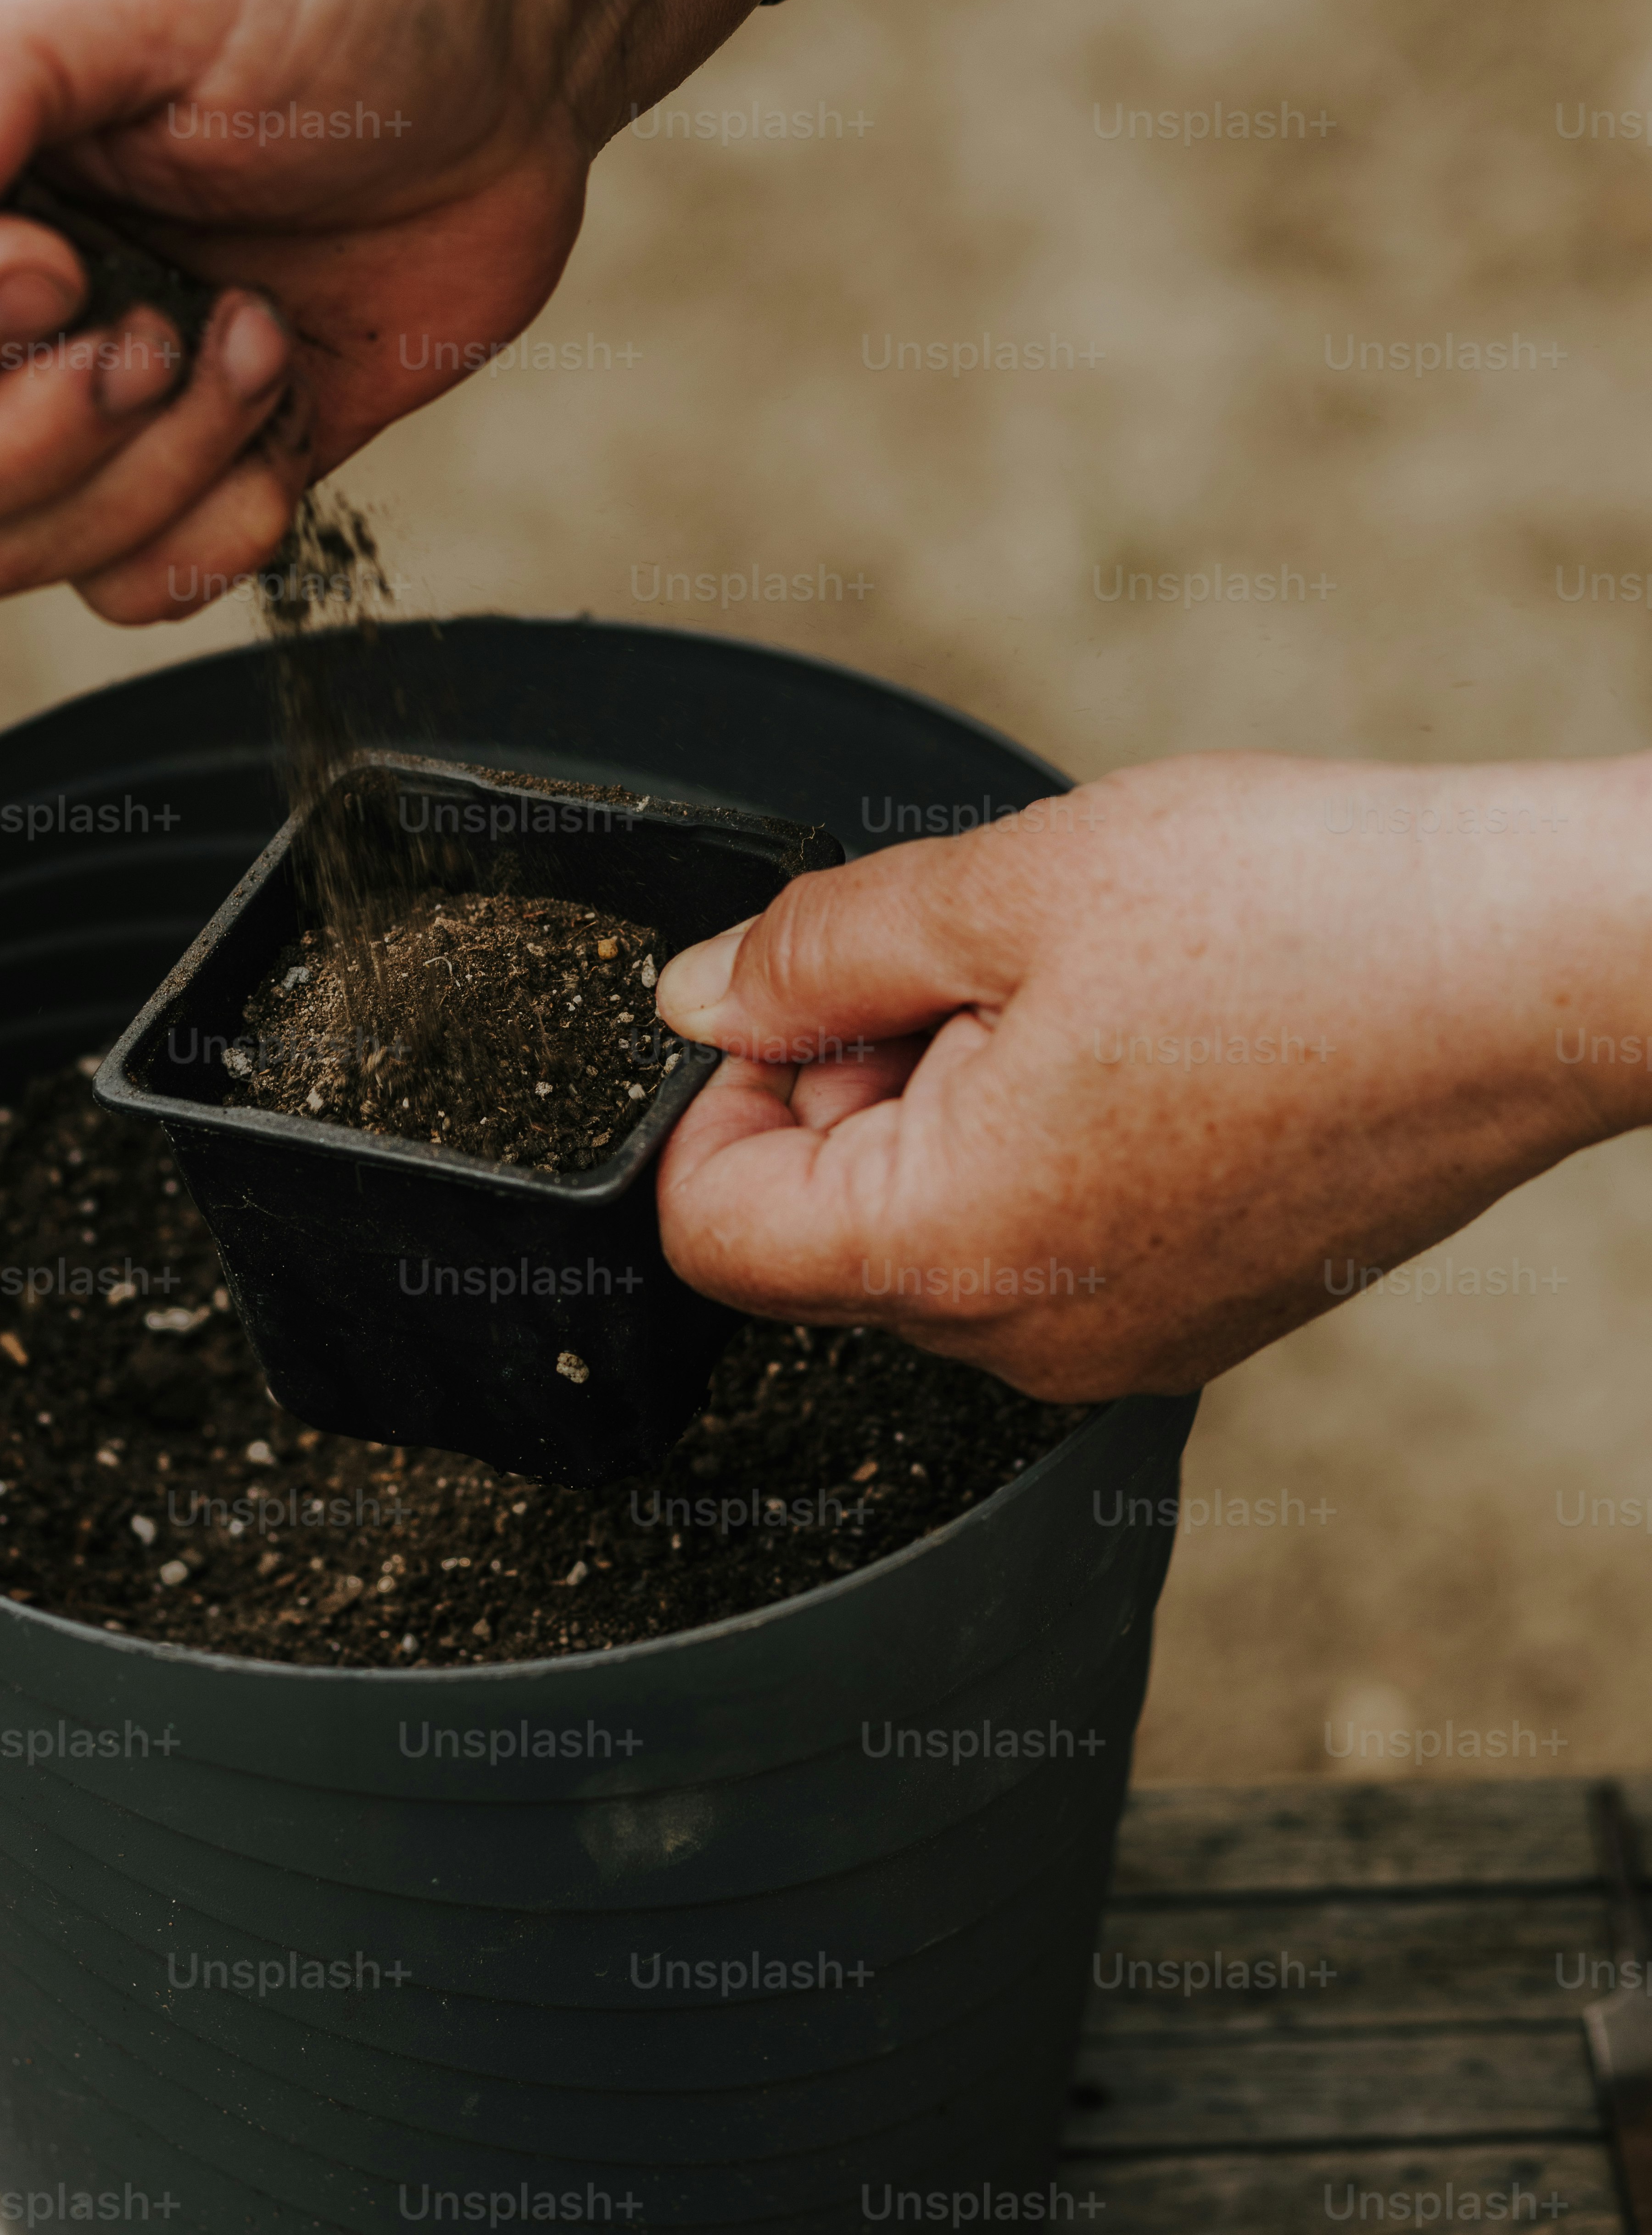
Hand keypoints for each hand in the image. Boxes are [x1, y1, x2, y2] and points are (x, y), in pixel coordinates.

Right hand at [0, 0, 815, 624]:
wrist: (506, 59)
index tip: (57, 259)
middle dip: (12, 439)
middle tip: (158, 330)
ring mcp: (44, 391)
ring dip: (143, 473)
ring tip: (254, 336)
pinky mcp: (166, 469)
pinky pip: (116, 594)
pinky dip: (207, 540)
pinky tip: (284, 417)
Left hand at [655, 752, 1651, 1398]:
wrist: (1533, 970)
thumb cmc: (1307, 922)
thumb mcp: (1009, 888)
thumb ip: (816, 954)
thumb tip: (701, 997)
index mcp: (960, 1251)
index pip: (710, 1228)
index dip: (721, 1091)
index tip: (800, 993)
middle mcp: (1032, 1343)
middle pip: (819, 1235)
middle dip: (845, 1087)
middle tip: (973, 964)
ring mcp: (1120, 1346)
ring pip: (933, 1235)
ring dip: (948, 1104)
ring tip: (1079, 995)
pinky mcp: (1191, 1318)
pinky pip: (1042, 1246)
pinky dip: (1042, 1142)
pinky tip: (1139, 1045)